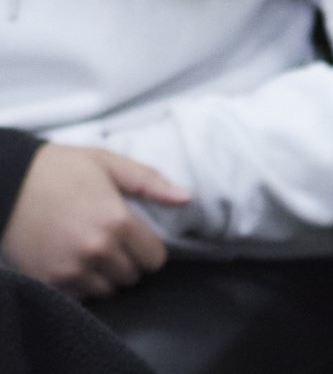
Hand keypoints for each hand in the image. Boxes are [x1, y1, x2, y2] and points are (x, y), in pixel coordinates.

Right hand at [1, 145, 188, 298]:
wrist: (6, 182)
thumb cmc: (60, 169)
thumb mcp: (109, 164)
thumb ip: (150, 182)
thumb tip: (186, 198)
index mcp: (117, 222)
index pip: (155, 259)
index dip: (148, 249)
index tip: (136, 239)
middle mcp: (96, 250)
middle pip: (132, 277)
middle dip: (127, 262)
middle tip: (110, 243)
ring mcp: (69, 269)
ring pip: (106, 290)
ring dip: (103, 276)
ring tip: (90, 252)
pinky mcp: (46, 280)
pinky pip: (78, 297)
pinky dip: (79, 285)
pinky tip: (71, 262)